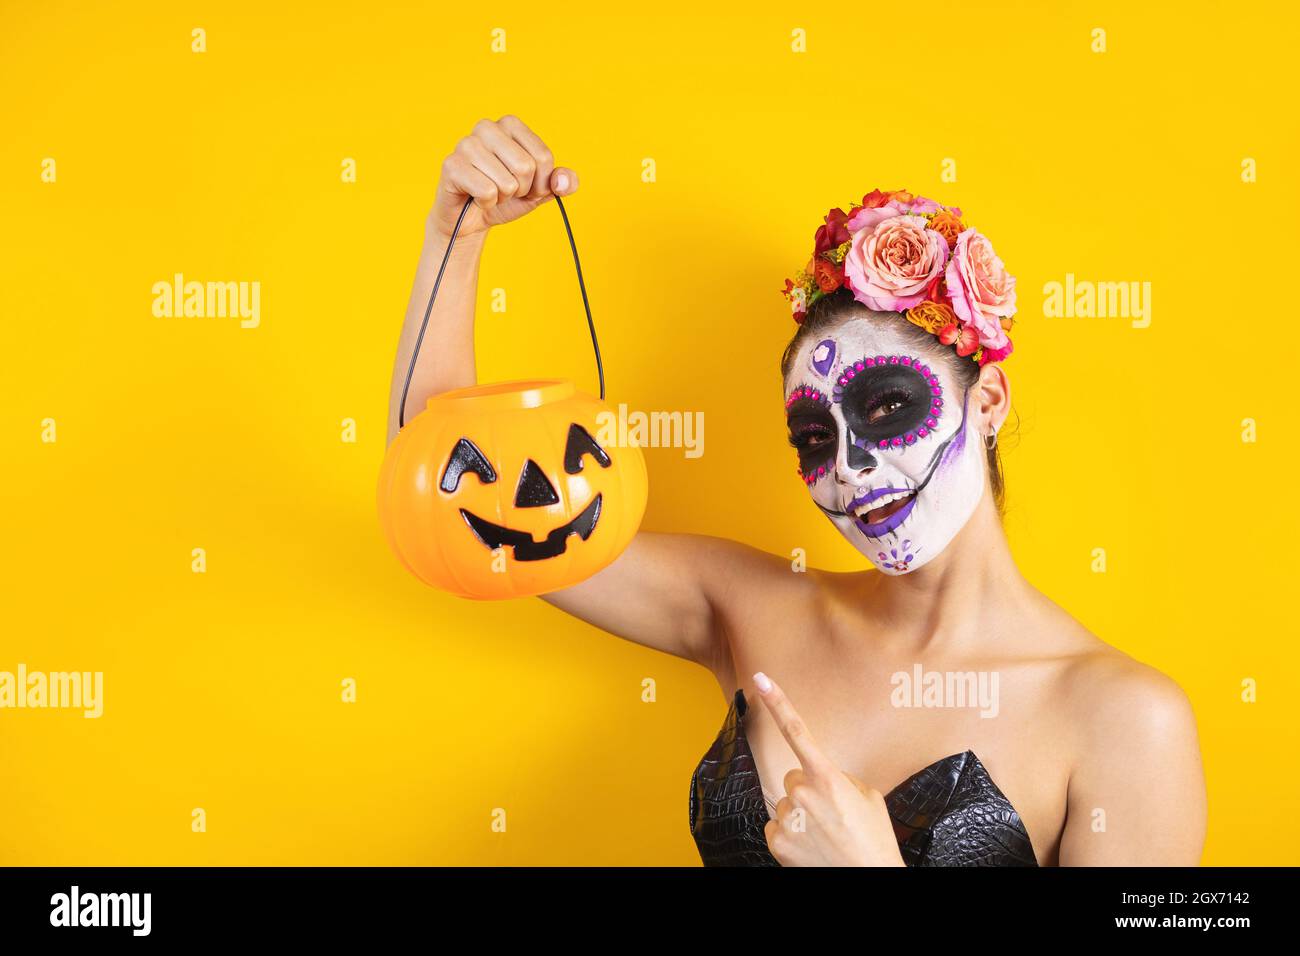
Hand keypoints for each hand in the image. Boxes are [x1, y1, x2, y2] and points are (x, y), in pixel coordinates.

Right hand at [428, 114, 578, 241]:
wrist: (471, 219)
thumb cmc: (504, 197)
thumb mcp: (540, 191)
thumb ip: (562, 183)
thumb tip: (564, 183)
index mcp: (510, 124)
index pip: (544, 157)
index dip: (540, 182)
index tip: (524, 185)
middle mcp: (487, 127)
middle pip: (526, 167)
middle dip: (520, 190)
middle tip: (504, 190)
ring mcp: (466, 144)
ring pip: (507, 182)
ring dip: (502, 197)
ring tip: (488, 191)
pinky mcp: (452, 165)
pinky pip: (487, 192)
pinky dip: (486, 203)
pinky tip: (474, 197)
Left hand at [753, 672, 905, 866]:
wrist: (870, 879)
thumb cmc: (874, 840)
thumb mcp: (868, 798)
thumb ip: (840, 778)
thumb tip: (822, 776)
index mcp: (827, 777)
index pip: (797, 731)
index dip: (778, 702)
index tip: (761, 678)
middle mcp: (803, 794)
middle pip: (793, 776)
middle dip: (808, 788)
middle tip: (831, 812)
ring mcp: (788, 818)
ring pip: (786, 802)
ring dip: (800, 812)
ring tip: (824, 832)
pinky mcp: (777, 841)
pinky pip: (777, 825)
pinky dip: (791, 832)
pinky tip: (811, 844)